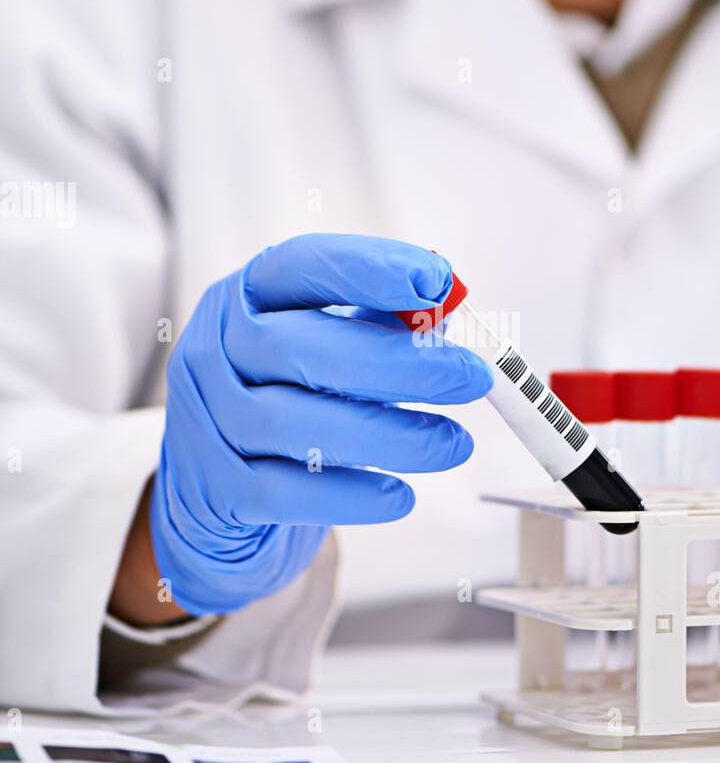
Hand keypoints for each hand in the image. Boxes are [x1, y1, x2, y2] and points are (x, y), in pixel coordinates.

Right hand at [147, 234, 491, 616]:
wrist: (214, 496)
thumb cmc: (284, 404)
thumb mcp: (320, 352)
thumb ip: (375, 326)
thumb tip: (445, 312)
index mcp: (244, 299)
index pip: (300, 265)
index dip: (368, 268)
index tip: (436, 282)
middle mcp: (214, 350)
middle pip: (299, 347)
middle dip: (397, 362)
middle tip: (469, 378)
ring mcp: (206, 420)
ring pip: (294, 422)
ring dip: (388, 434)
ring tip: (452, 444)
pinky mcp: (216, 489)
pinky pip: (286, 492)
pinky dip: (351, 495)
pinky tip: (399, 496)